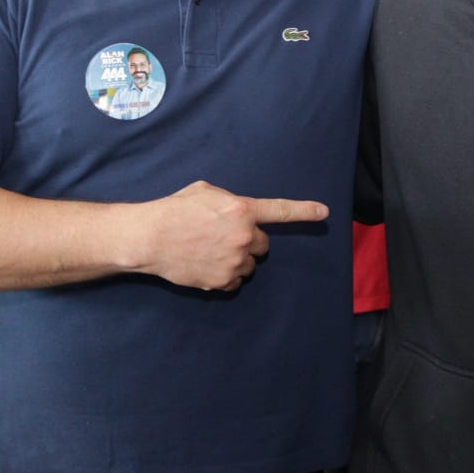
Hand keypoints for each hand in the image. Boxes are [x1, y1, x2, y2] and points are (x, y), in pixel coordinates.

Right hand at [137, 181, 328, 290]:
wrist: (149, 237)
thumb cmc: (175, 209)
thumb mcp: (207, 192)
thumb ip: (231, 202)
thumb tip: (239, 212)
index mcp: (242, 210)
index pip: (280, 211)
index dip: (304, 211)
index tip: (324, 213)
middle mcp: (243, 236)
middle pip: (263, 244)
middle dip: (249, 241)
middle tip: (223, 237)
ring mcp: (234, 261)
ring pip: (250, 264)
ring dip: (237, 259)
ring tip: (210, 251)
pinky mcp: (222, 280)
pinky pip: (235, 281)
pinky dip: (225, 276)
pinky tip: (206, 265)